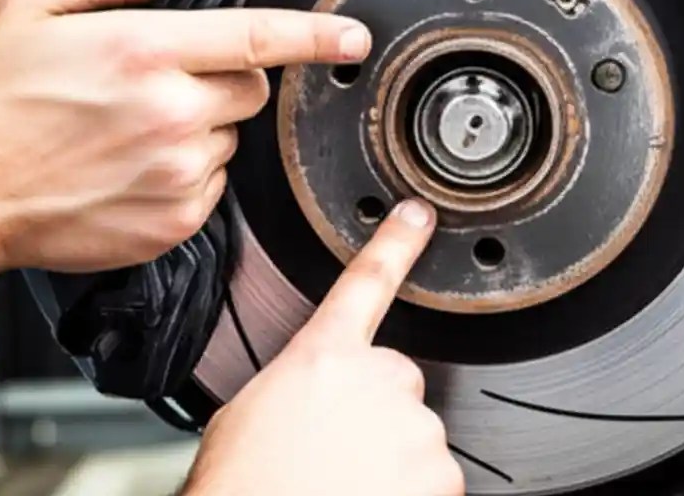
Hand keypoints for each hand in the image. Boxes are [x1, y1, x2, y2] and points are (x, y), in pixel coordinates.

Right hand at [0, 0, 370, 271]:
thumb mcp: (33, 10)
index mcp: (145, 51)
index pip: (259, 35)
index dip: (317, 34)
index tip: (353, 37)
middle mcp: (173, 113)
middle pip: (253, 88)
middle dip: (224, 79)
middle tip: (164, 83)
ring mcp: (180, 172)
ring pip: (231, 137)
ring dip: (201, 128)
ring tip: (133, 132)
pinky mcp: (177, 219)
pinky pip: (213, 184)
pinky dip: (188, 174)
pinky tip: (133, 168)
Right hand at [183, 199, 463, 495]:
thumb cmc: (242, 487)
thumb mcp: (246, 413)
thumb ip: (297, 382)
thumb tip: (311, 394)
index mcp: (324, 356)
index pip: (365, 282)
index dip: (396, 244)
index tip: (418, 216)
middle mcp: (379, 379)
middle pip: (394, 380)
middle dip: (374, 410)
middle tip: (333, 449)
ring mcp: (416, 427)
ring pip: (414, 435)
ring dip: (389, 458)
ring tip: (341, 482)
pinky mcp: (442, 475)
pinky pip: (433, 481)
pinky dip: (410, 493)